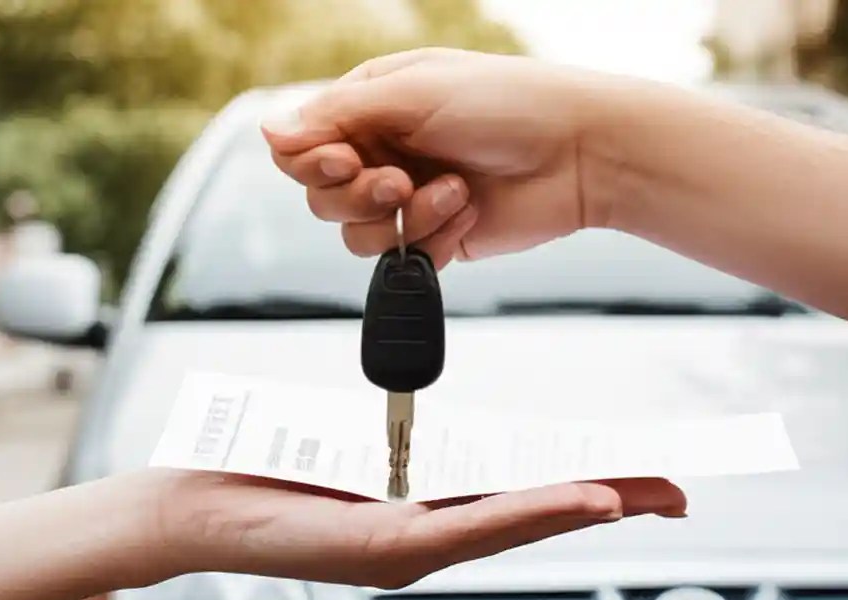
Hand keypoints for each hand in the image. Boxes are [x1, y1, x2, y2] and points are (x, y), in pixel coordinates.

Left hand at [141, 469, 685, 589]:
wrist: (192, 508)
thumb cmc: (269, 473)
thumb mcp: (350, 449)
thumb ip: (407, 448)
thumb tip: (443, 434)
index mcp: (426, 509)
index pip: (525, 491)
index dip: (592, 480)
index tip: (649, 470)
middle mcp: (428, 538)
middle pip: (537, 513)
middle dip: (613, 499)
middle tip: (683, 488)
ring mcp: (411, 551)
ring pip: (518, 523)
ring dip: (588, 504)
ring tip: (648, 491)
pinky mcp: (383, 552)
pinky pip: (470, 527)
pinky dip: (534, 510)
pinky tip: (582, 497)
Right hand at [261, 48, 625, 267]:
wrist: (580, 153)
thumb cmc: (508, 104)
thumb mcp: (414, 93)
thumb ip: (336, 115)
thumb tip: (267, 132)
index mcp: (370, 106)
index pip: (301, 146)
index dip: (313, 162)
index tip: (347, 159)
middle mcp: (382, 151)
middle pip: (321, 196)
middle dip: (361, 194)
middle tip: (402, 180)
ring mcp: (407, 197)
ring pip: (356, 234)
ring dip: (404, 217)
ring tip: (452, 193)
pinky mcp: (435, 236)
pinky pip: (401, 257)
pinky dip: (434, 238)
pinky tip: (469, 209)